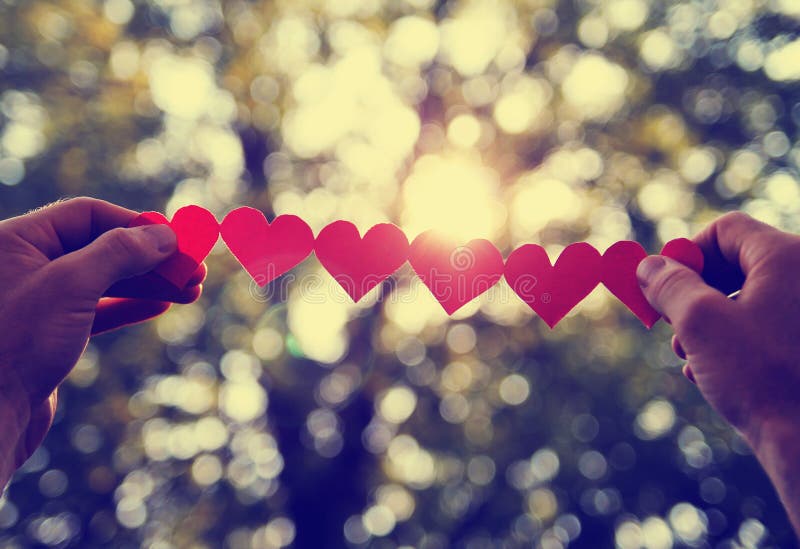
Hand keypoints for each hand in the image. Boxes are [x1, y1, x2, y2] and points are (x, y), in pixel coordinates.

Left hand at [0, 197, 204, 482]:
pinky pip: (98, 309)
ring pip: (104, 280)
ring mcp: (39, 300)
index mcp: (18, 240)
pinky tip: (161, 305)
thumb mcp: (71, 285)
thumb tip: (163, 234)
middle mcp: (26, 264)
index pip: (87, 215)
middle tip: (193, 269)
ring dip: (148, 282)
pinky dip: (131, 306)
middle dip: (150, 258)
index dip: (135, 224)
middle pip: (101, 247)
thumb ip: (118, 253)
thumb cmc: (16, 345)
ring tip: (190, 290)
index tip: (176, 239)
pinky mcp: (50, 333)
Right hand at [636, 212, 799, 533]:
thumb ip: (669, 285)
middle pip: (736, 265)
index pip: (726, 231)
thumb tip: (649, 265)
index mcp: (788, 256)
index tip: (661, 286)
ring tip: (687, 355)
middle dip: (694, 293)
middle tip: (670, 323)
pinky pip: (766, 327)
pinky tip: (710, 374)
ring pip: (748, 299)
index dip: (686, 253)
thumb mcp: (699, 321)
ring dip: (708, 323)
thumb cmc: (762, 376)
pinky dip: (733, 342)